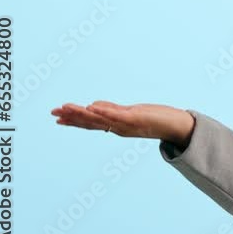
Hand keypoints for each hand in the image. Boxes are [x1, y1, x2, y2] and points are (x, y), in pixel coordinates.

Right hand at [51, 101, 195, 148]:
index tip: (57, 118)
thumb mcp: (131, 113)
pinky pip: (116, 115)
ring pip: (99, 119)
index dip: (74, 120)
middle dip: (71, 117)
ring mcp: (126, 124)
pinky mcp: (136, 118)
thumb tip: (93, 106)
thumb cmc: (156, 119)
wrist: (178, 127)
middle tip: (53, 113)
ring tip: (66, 108)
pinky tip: (92, 107)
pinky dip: (103, 111)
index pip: (91, 123)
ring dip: (81, 113)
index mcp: (117, 126)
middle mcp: (118, 127)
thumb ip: (112, 110)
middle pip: (91, 122)